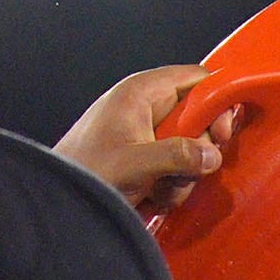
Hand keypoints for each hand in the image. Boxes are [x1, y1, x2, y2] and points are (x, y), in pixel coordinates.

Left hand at [55, 64, 236, 211]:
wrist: (57, 201)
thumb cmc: (86, 172)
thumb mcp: (136, 163)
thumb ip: (178, 155)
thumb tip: (213, 155)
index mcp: (142, 92)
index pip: (195, 78)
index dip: (216, 100)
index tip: (222, 132)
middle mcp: (146, 108)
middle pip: (198, 118)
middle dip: (200, 148)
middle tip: (191, 168)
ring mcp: (146, 135)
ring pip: (190, 149)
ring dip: (184, 175)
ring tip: (159, 188)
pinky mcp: (144, 160)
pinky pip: (175, 168)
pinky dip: (171, 186)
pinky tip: (152, 195)